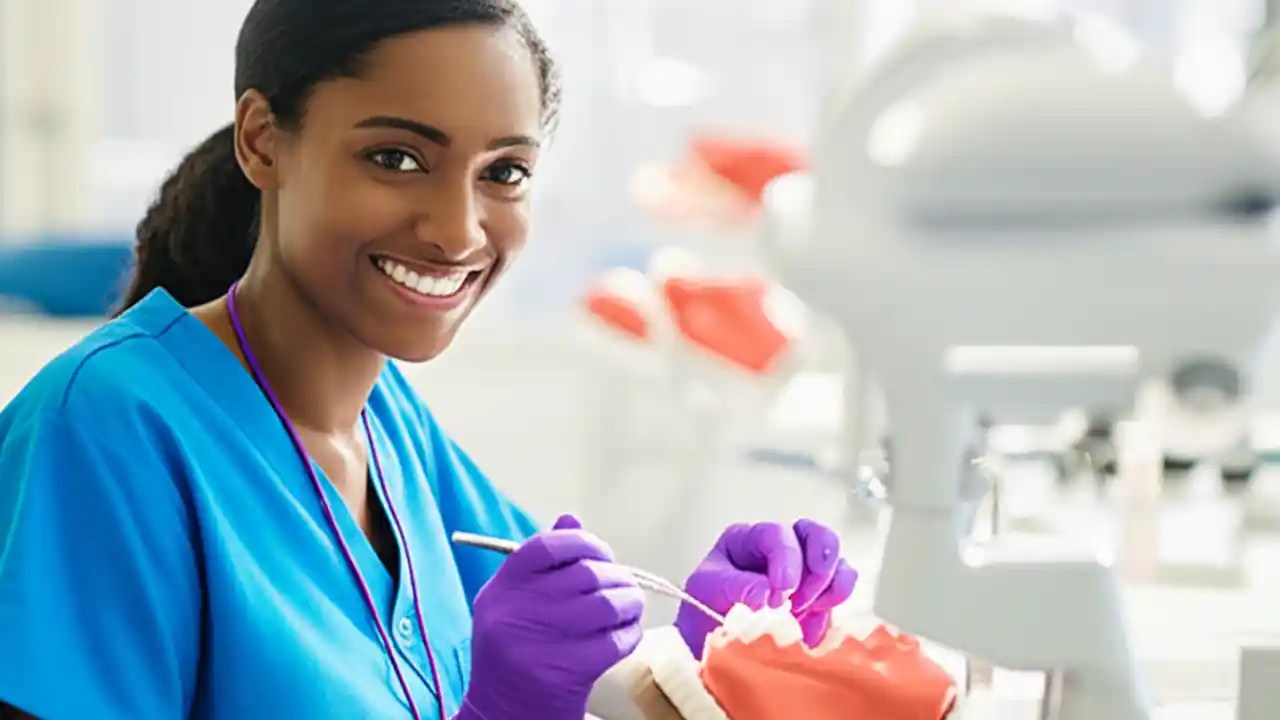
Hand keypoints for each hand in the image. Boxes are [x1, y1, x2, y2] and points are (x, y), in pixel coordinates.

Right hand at [458, 515, 645, 719]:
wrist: (503, 717)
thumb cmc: (516, 655)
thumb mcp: (516, 605)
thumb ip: (543, 564)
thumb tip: (571, 518)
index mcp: (501, 589)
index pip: (546, 546)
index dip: (583, 542)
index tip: (602, 554)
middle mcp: (513, 613)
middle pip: (584, 574)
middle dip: (617, 577)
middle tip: (627, 586)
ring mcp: (537, 644)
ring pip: (605, 604)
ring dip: (630, 603)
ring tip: (632, 607)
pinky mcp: (563, 673)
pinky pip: (614, 641)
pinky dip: (629, 635)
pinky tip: (626, 635)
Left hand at [676, 519, 856, 656]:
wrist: (709, 642)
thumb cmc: (704, 607)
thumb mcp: (707, 590)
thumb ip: (735, 585)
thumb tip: (765, 592)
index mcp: (750, 539)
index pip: (777, 533)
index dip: (786, 558)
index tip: (780, 591)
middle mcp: (781, 549)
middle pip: (817, 535)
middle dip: (818, 564)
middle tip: (799, 599)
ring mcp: (803, 572)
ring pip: (836, 562)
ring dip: (829, 588)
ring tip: (803, 613)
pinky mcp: (815, 599)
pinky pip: (839, 593)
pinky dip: (831, 611)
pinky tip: (808, 630)